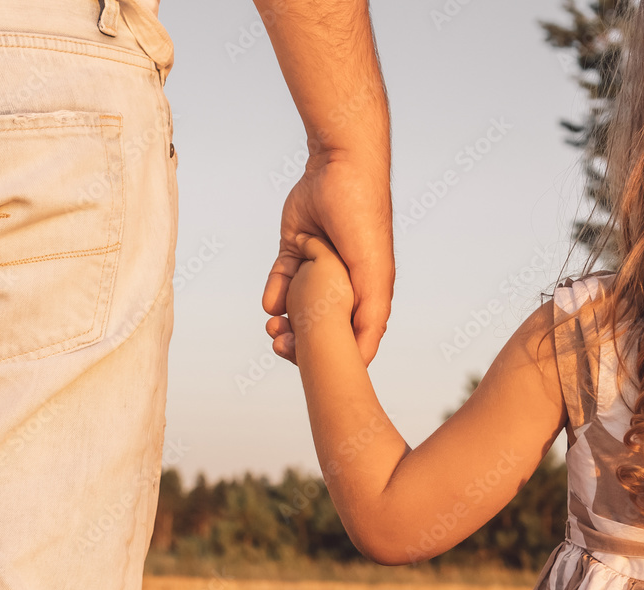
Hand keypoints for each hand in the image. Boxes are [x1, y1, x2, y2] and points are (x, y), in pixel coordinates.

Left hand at [263, 151, 393, 365]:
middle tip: (281, 347)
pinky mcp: (297, 249)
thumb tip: (362, 355)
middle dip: (302, 341)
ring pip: (298, 305)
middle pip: (322, 324)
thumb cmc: (363, 218)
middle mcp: (345, 283)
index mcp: (368, 292)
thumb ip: (371, 311)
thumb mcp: (372, 270)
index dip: (334, 357)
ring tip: (273, 328)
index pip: (353, 337)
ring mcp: (319, 267)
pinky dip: (274, 293)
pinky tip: (270, 303)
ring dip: (284, 321)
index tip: (311, 367)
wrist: (338, 167)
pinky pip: (282, 280)